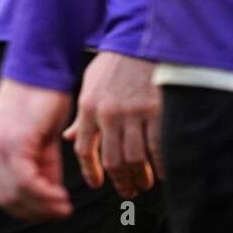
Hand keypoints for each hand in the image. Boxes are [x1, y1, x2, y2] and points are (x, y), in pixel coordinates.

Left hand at [0, 77, 73, 221]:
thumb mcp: (40, 137)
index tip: (47, 212)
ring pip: (13, 193)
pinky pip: (25, 180)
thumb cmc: (43, 95)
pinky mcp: (15, 140)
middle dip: (32, 212)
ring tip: (62, 206)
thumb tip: (50, 192)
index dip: (23, 208)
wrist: (42, 65)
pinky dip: (43, 194)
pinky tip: (61, 196)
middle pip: (3, 198)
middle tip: (58, 213)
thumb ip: (41, 164)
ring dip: (40, 206)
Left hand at [63, 51, 161, 198]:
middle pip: (112, 161)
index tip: (97, 184)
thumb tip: (69, 138)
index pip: (84, 149)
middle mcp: (109, 114)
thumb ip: (82, 116)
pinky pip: (158, 149)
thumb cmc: (114, 64)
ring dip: (141, 178)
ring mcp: (134, 114)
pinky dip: (161, 166)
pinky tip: (163, 172)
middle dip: (120, 181)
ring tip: (144, 183)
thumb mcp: (90, 86)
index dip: (90, 171)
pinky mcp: (157, 112)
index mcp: (89, 107)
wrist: (140, 41)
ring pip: (135, 160)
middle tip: (127, 191)